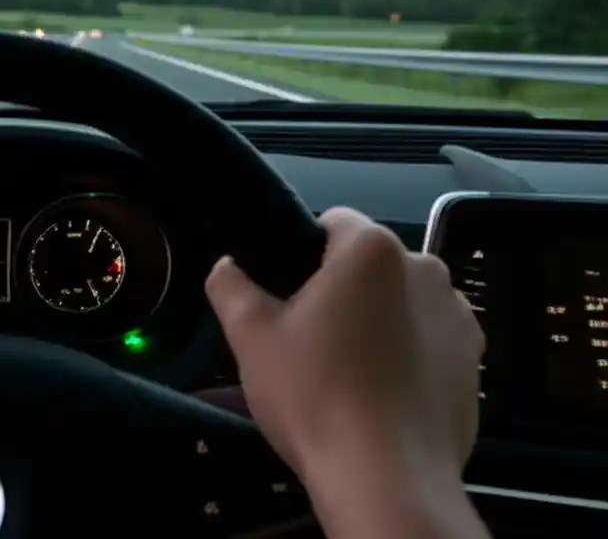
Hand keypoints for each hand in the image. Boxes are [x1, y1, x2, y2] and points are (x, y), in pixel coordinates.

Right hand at [205, 207, 487, 537]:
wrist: (386, 479)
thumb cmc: (315, 395)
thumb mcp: (250, 336)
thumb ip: (230, 286)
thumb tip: (227, 267)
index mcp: (372, 249)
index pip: (332, 222)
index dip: (302, 254)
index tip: (286, 297)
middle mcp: (427, 270)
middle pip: (370, 266)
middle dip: (343, 292)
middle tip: (309, 342)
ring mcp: (460, 318)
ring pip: (402, 305)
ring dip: (378, 323)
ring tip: (346, 375)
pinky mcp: (475, 364)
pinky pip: (430, 345)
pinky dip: (408, 359)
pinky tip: (380, 398)